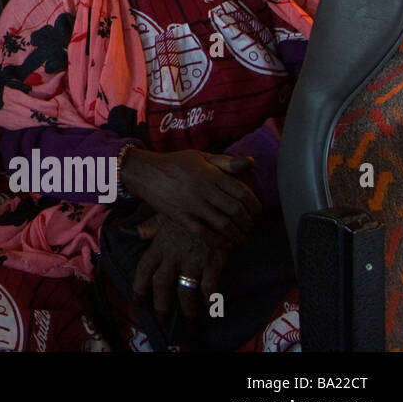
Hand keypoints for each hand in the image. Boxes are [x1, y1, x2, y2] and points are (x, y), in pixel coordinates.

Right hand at [119, 149, 261, 247]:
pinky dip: (218, 241)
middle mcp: (204, 190)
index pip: (242, 192)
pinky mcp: (180, 217)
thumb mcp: (200, 157)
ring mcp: (192, 204)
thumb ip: (226, 162)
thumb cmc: (174, 163)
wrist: (144, 172)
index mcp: (211, 174)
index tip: (258, 213)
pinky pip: (203, 233)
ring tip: (243, 238)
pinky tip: (226, 244)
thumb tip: (250, 162)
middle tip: (252, 227)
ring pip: (223, 224)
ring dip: (238, 235)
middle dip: (249, 222)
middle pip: (236, 210)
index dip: (255, 205)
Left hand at [132, 216, 228, 321]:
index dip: (139, 286)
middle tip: (162, 321)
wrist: (215, 206)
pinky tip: (209, 306)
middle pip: (162, 285)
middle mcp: (173, 255)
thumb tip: (132, 232)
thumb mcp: (165, 215)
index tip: (138, 300)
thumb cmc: (188, 211)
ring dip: (187, 308)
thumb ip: (149, 227)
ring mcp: (193, 260)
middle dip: (161, 305)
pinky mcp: (213, 262)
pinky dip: (209, 298)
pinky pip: (209, 286)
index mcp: (160, 245)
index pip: (144, 268)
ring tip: (189, 320)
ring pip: (185, 290)